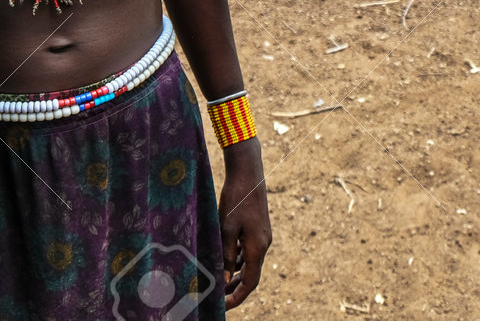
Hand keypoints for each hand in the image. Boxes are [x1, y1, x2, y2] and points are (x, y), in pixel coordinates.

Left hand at [218, 139, 271, 309]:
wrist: (248, 172)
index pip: (250, 283)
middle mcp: (263, 244)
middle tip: (217, 299)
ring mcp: (262, 235)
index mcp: (258, 247)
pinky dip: (237, 260)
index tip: (222, 307)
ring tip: (217, 283)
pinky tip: (223, 259)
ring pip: (249, 263)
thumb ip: (225, 255)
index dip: (237, 297)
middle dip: (235, 289)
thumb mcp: (226, 228)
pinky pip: (248, 251)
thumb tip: (223, 280)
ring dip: (235, 275)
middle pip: (251, 275)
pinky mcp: (257, 228)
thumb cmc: (235, 198)